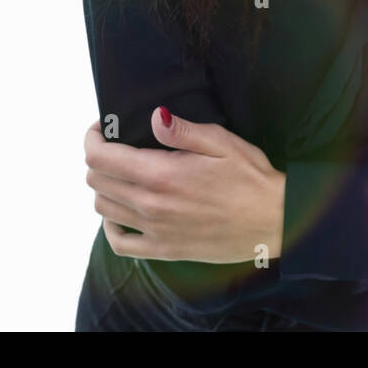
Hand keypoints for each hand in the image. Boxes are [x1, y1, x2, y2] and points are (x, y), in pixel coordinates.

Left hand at [83, 109, 286, 262]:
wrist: (274, 221)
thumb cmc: (251, 178)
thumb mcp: (222, 142)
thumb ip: (182, 131)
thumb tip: (153, 117)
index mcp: (161, 174)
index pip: (100, 157)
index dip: (93, 137)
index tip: (102, 127)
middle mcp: (150, 205)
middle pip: (96, 180)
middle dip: (99, 157)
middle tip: (116, 145)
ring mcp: (155, 231)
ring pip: (102, 208)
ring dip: (104, 187)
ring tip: (122, 174)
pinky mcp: (164, 250)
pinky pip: (119, 243)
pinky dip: (110, 226)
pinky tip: (120, 213)